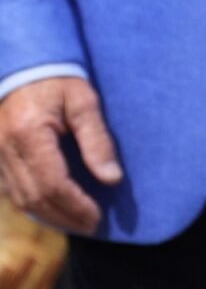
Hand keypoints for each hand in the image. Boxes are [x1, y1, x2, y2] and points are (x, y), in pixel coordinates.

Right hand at [0, 78, 122, 234]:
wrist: (23, 64)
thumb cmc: (57, 78)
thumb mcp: (83, 100)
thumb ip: (97, 140)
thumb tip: (111, 178)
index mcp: (29, 133)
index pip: (52, 184)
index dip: (75, 206)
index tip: (97, 216)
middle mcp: (6, 148)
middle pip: (34, 198)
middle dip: (64, 217)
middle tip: (90, 224)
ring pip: (19, 200)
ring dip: (48, 215)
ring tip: (76, 221)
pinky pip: (10, 191)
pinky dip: (32, 204)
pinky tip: (53, 208)